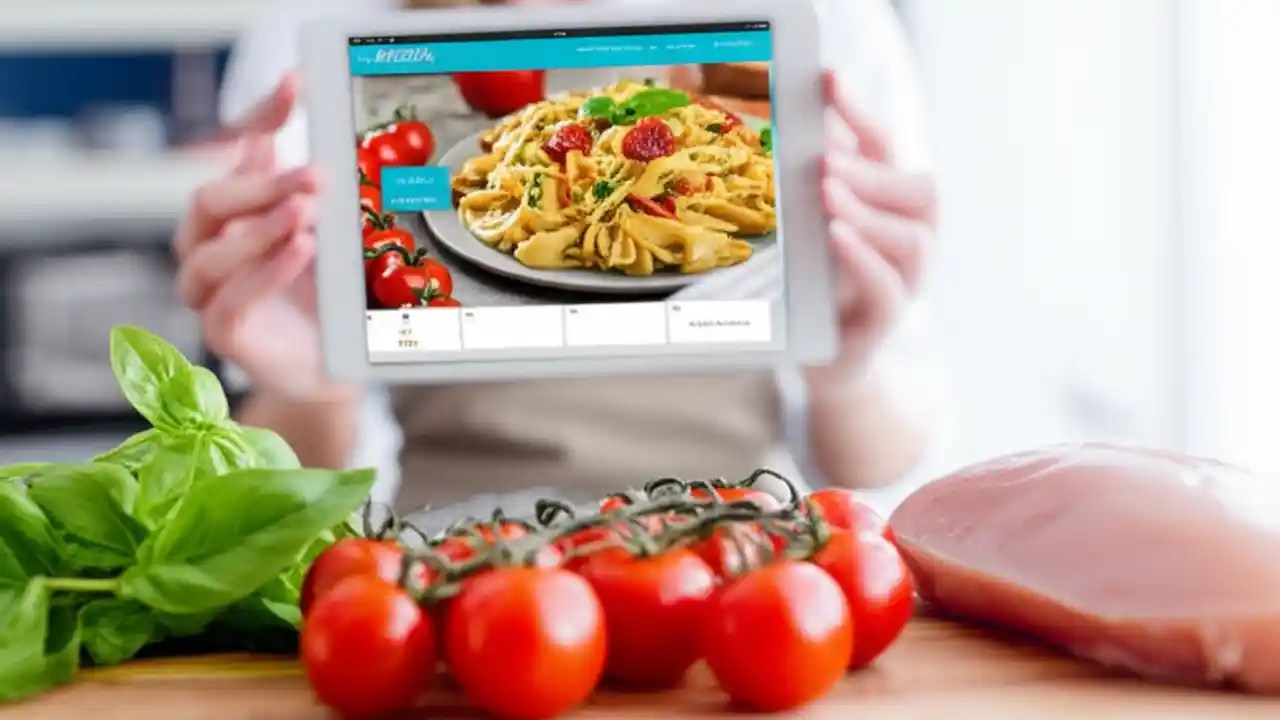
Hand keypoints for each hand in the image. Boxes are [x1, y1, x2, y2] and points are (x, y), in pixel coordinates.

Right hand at [174, 73, 352, 403]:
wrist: (337, 366)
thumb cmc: (330, 296)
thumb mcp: (336, 237)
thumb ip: (326, 195)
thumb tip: (342, 139)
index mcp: (238, 210)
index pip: (236, 151)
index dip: (259, 116)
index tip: (295, 87)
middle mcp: (209, 245)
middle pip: (209, 200)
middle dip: (262, 185)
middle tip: (315, 177)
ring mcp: (209, 291)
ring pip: (208, 253)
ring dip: (259, 230)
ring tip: (305, 216)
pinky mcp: (224, 333)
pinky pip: (229, 301)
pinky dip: (264, 273)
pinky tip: (299, 251)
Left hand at [809, 71, 937, 389]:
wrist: (825, 359)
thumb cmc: (820, 282)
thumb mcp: (812, 225)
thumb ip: (813, 177)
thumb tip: (793, 117)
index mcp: (891, 206)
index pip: (888, 148)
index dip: (862, 112)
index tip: (829, 80)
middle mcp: (910, 239)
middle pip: (920, 191)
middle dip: (872, 170)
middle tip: (824, 158)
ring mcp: (903, 282)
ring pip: (912, 238)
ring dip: (870, 211)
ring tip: (828, 192)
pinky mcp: (883, 323)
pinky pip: (890, 289)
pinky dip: (865, 259)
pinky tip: (836, 235)